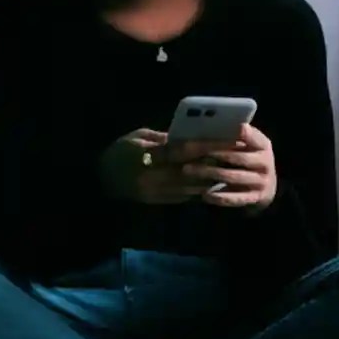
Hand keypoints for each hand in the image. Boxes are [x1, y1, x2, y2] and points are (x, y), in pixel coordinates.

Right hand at [99, 128, 230, 204]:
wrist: (101, 180)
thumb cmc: (119, 152)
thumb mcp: (138, 137)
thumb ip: (163, 137)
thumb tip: (189, 137)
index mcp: (147, 155)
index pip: (183, 150)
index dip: (206, 145)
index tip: (226, 140)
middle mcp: (153, 176)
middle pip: (192, 170)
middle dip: (215, 163)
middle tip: (236, 156)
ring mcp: (156, 192)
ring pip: (191, 187)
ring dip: (212, 179)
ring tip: (231, 171)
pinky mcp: (158, 202)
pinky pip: (184, 197)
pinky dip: (200, 191)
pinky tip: (214, 185)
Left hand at [184, 123, 277, 210]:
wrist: (266, 185)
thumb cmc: (250, 158)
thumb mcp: (249, 146)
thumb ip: (236, 137)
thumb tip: (211, 126)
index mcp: (263, 146)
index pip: (254, 138)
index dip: (246, 133)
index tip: (237, 127)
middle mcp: (265, 163)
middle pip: (239, 157)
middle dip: (214, 153)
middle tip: (188, 150)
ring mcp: (262, 182)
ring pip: (232, 177)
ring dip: (208, 173)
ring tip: (187, 169)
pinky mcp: (255, 198)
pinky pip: (235, 198)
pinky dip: (219, 197)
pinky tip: (204, 194)